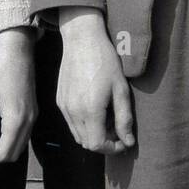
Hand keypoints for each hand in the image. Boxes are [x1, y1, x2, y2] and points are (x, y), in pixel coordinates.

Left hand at [0, 27, 36, 165]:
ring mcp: (33, 114)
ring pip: (21, 143)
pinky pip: (24, 132)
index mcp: (16, 120)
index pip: (5, 153)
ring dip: (5, 147)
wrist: (17, 50)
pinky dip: (12, 138)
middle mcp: (28, 121)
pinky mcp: (33, 108)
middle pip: (15, 152)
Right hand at [57, 8, 134, 154]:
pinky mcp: (60, 100)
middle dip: (104, 142)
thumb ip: (124, 118)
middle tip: (119, 129)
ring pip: (78, 135)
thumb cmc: (105, 61)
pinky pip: (71, 122)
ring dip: (93, 134)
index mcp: (89, 111)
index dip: (113, 148)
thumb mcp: (120, 88)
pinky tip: (95, 109)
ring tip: (108, 118)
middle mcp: (73, 112)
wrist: (82, 40)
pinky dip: (83, 125)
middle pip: (87, 143)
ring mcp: (64, 107)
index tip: (124, 140)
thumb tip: (128, 141)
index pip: (98, 145)